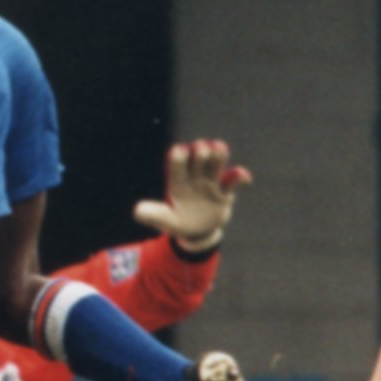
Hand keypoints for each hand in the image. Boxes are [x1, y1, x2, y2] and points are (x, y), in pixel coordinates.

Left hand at [133, 139, 252, 254]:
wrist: (197, 232)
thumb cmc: (177, 222)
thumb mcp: (164, 220)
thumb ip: (153, 214)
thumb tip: (137, 211)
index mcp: (178, 180)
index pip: (177, 163)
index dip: (178, 157)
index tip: (180, 151)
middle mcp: (194, 177)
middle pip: (198, 158)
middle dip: (200, 151)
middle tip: (202, 151)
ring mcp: (211, 183)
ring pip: (216, 164)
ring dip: (219, 156)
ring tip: (220, 148)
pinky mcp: (225, 192)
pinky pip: (233, 182)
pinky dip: (239, 177)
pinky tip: (244, 177)